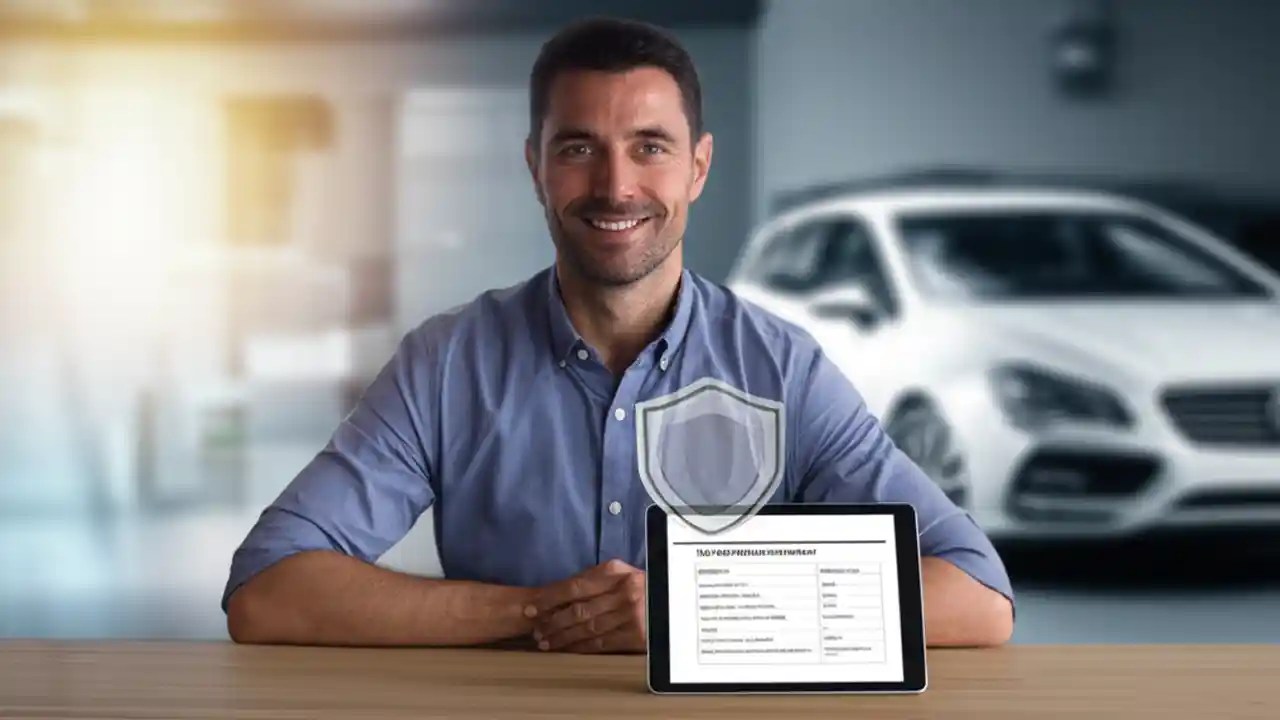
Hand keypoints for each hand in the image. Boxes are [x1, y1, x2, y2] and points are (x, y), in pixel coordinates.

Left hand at [524, 559, 645, 653]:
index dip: (549, 599)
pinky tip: (567, 649)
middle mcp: (622, 593)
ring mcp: (630, 616)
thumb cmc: (642, 585)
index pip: (574, 586)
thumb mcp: (621, 572)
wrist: (675, 600)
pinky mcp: (636, 636)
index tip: (531, 608)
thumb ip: (595, 579)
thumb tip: (560, 593)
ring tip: (546, 642)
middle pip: (578, 610)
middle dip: (552, 622)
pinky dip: (581, 647)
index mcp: (615, 572)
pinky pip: (601, 643)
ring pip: (587, 629)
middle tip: (536, 630)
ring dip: (563, 637)